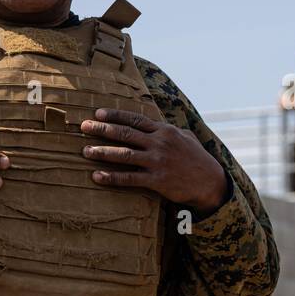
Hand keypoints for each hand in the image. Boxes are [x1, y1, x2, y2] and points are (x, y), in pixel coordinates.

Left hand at [81, 108, 228, 214]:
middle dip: (102, 129)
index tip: (98, 113)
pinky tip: (97, 176)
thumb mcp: (186, 137)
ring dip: (102, 152)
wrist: (211, 182)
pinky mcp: (157, 180)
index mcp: (165, 131)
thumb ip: (169, 130)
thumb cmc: (197, 159)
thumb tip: (156, 123)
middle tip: (83, 127)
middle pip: (125, 133)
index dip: (115, 116)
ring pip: (124, 155)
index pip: (135, 119)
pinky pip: (130, 178)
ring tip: (85, 151)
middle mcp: (159, 143)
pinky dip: (112, 177)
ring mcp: (157, 162)